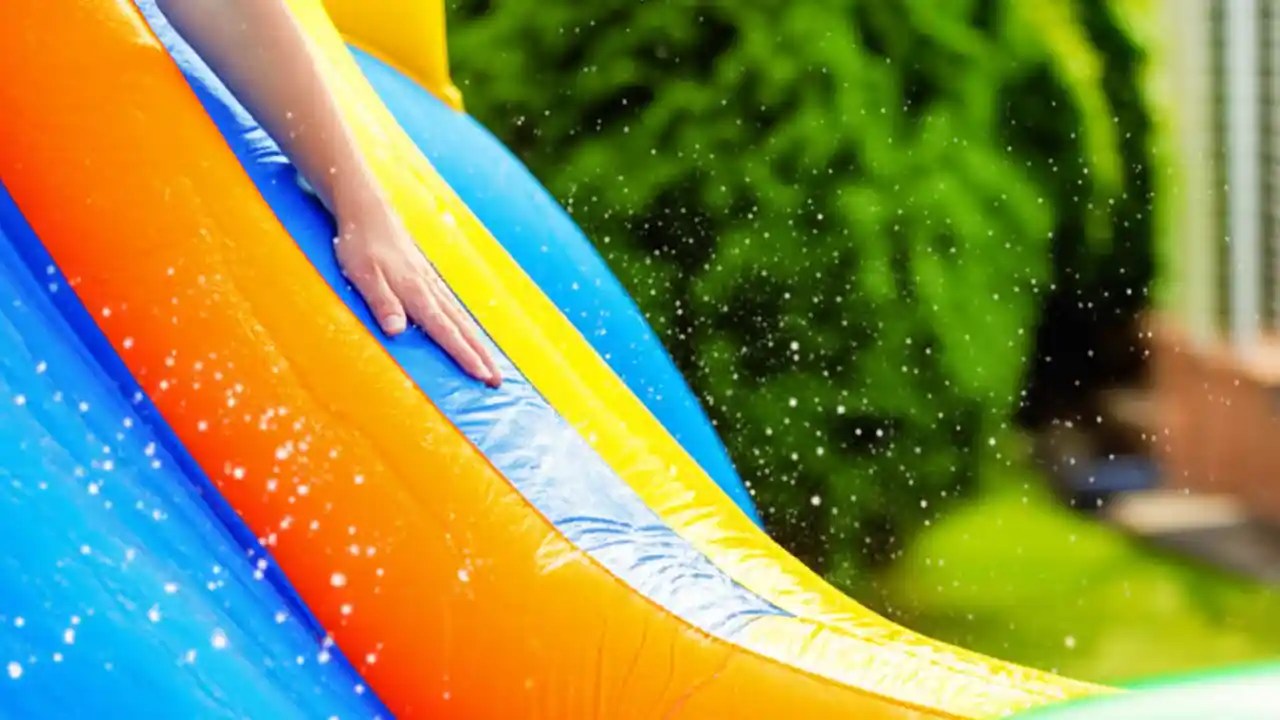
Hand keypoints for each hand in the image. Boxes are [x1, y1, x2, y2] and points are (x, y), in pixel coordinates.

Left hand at [333, 193, 501, 387]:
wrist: (367, 210)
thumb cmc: (359, 244)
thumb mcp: (362, 275)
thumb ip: (382, 302)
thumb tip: (398, 331)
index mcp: (416, 292)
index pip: (445, 330)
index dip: (464, 354)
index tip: (482, 375)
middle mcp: (430, 289)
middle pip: (461, 328)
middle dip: (481, 356)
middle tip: (498, 380)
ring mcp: (431, 283)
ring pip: (461, 319)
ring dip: (478, 343)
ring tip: (493, 364)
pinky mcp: (427, 278)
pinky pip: (453, 308)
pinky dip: (467, 326)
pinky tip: (471, 333)